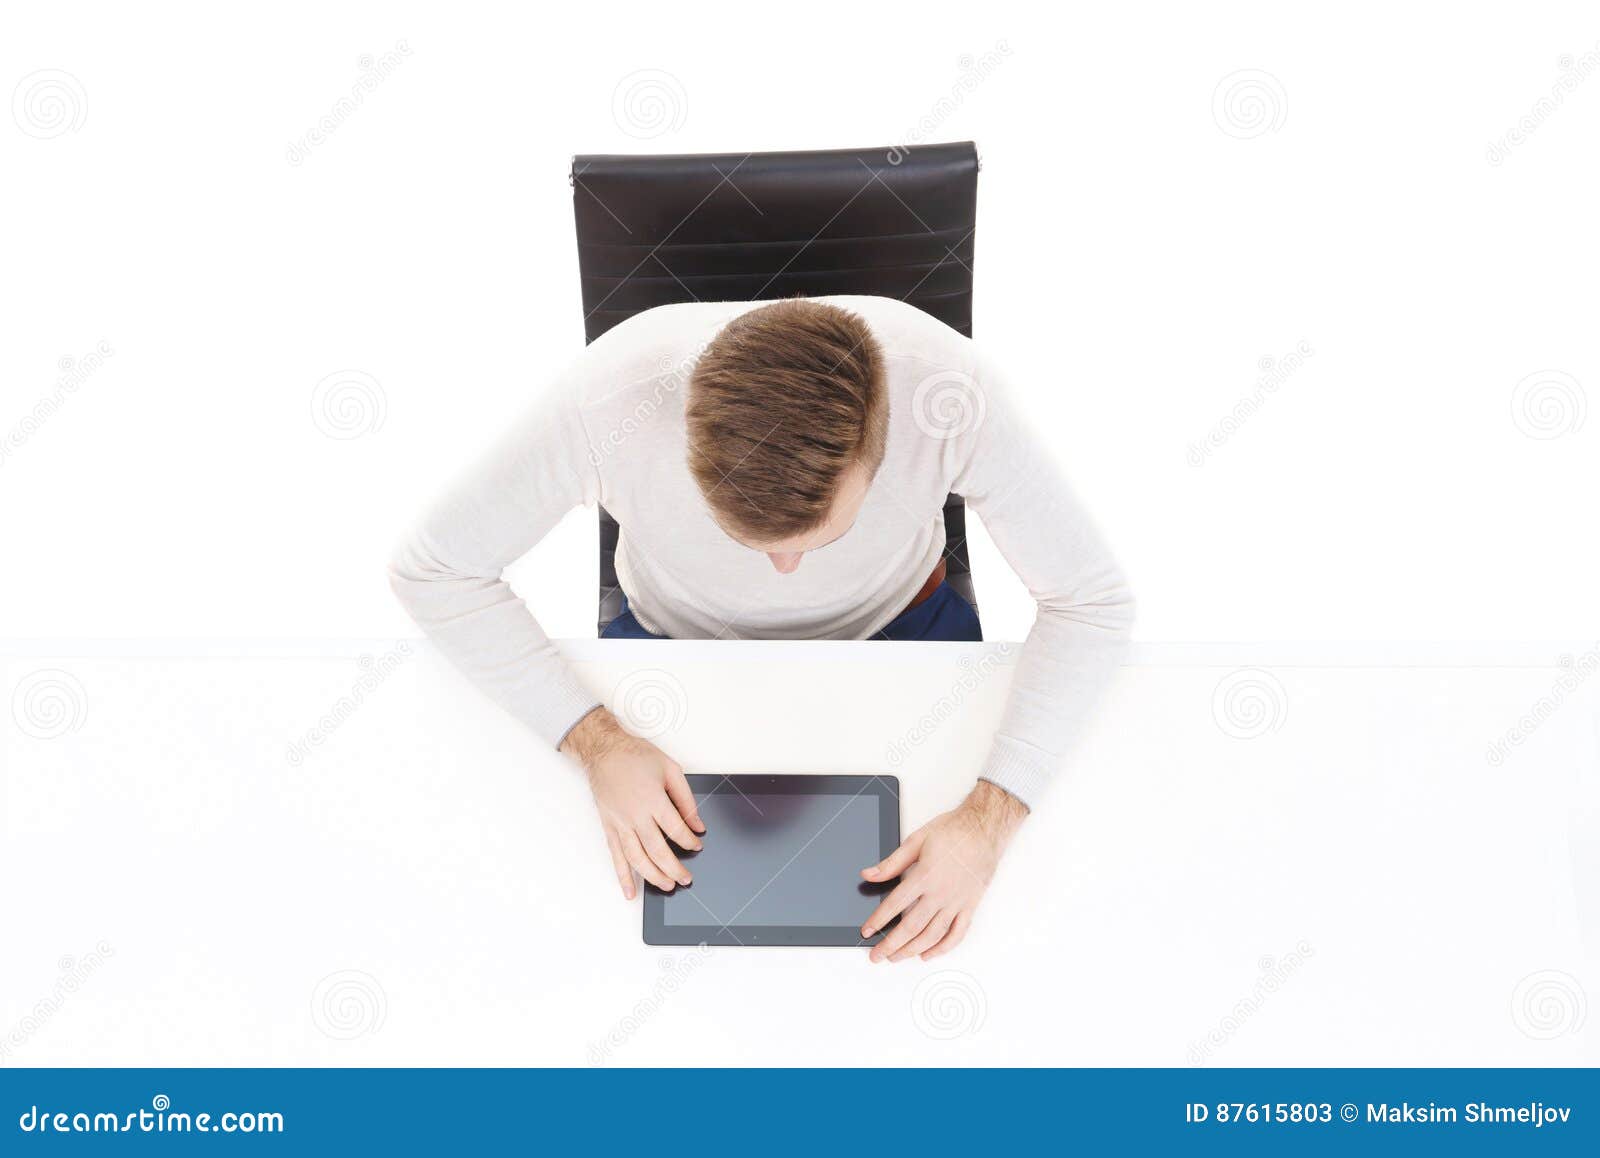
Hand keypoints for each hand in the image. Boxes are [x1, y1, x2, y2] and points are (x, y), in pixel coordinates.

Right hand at [561, 707, 704, 898]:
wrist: (604, 751)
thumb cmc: (635, 756)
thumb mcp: (670, 769)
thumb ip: (685, 799)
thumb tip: (697, 823)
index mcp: (653, 799)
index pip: (676, 829)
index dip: (689, 841)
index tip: (697, 846)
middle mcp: (635, 815)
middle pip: (658, 850)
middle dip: (675, 868)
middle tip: (686, 879)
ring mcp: (620, 824)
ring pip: (637, 858)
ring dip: (653, 876)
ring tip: (667, 886)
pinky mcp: (609, 827)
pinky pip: (616, 856)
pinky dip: (623, 876)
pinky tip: (630, 890)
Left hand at [859, 780, 1027, 961]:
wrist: (984, 829)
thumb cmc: (954, 831)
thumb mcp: (917, 840)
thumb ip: (892, 862)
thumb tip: (869, 874)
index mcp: (924, 876)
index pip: (894, 905)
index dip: (877, 921)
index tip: (866, 932)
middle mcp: (940, 893)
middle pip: (911, 927)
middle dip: (891, 945)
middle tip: (877, 955)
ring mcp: (957, 902)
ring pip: (932, 935)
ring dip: (912, 950)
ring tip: (897, 957)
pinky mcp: (970, 906)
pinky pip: (957, 934)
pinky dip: (942, 948)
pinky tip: (929, 954)